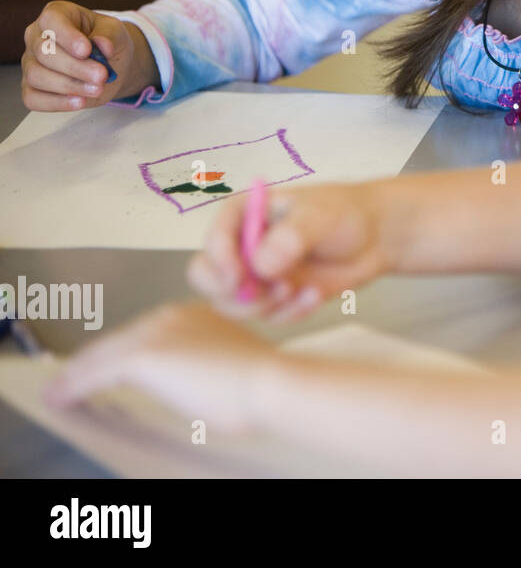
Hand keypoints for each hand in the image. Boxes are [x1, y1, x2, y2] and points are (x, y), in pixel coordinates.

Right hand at [20, 0, 158, 110]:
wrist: (111, 65)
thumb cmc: (107, 42)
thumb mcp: (116, 32)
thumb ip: (110, 35)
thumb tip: (103, 45)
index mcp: (56, 15)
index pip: (51, 20)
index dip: (67, 36)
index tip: (86, 50)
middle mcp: (37, 37)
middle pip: (44, 53)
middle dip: (75, 67)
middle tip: (102, 75)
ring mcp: (31, 63)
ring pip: (36, 76)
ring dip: (69, 86)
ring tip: (97, 89)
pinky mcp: (32, 87)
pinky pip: (33, 98)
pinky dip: (56, 103)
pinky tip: (80, 101)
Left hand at [44, 301, 277, 432]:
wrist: (268, 382)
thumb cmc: (261, 382)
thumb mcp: (229, 365)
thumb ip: (205, 365)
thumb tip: (194, 382)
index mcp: (194, 315)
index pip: (143, 333)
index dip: (119, 352)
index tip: (104, 366)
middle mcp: (170, 317)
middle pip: (117, 341)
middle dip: (91, 361)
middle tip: (70, 379)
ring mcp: (154, 334)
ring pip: (100, 356)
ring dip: (76, 375)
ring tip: (59, 391)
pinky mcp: (140, 356)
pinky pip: (92, 374)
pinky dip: (72, 387)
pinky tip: (60, 398)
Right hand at [188, 180, 393, 321]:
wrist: (374, 237)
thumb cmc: (344, 214)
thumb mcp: (319, 216)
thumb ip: (290, 237)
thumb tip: (261, 267)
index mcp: (243, 214)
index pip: (213, 241)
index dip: (220, 263)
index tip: (242, 278)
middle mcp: (241, 245)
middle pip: (205, 278)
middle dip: (233, 293)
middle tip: (270, 292)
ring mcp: (256, 274)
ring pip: (233, 304)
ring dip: (266, 306)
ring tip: (300, 290)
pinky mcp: (274, 297)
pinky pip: (266, 316)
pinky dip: (289, 313)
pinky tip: (315, 295)